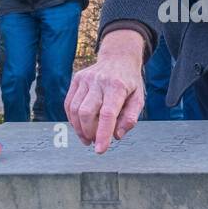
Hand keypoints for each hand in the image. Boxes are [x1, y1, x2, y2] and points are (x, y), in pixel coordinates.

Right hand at [65, 29, 145, 152]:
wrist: (118, 57)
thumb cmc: (129, 82)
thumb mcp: (138, 99)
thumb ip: (130, 118)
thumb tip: (116, 136)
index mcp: (117, 86)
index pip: (107, 114)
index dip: (103, 134)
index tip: (100, 151)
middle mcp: (99, 81)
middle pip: (86, 113)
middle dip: (89, 132)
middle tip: (95, 141)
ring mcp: (85, 79)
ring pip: (74, 110)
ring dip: (79, 129)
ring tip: (88, 137)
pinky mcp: (76, 80)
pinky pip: (68, 104)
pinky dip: (72, 119)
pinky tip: (80, 126)